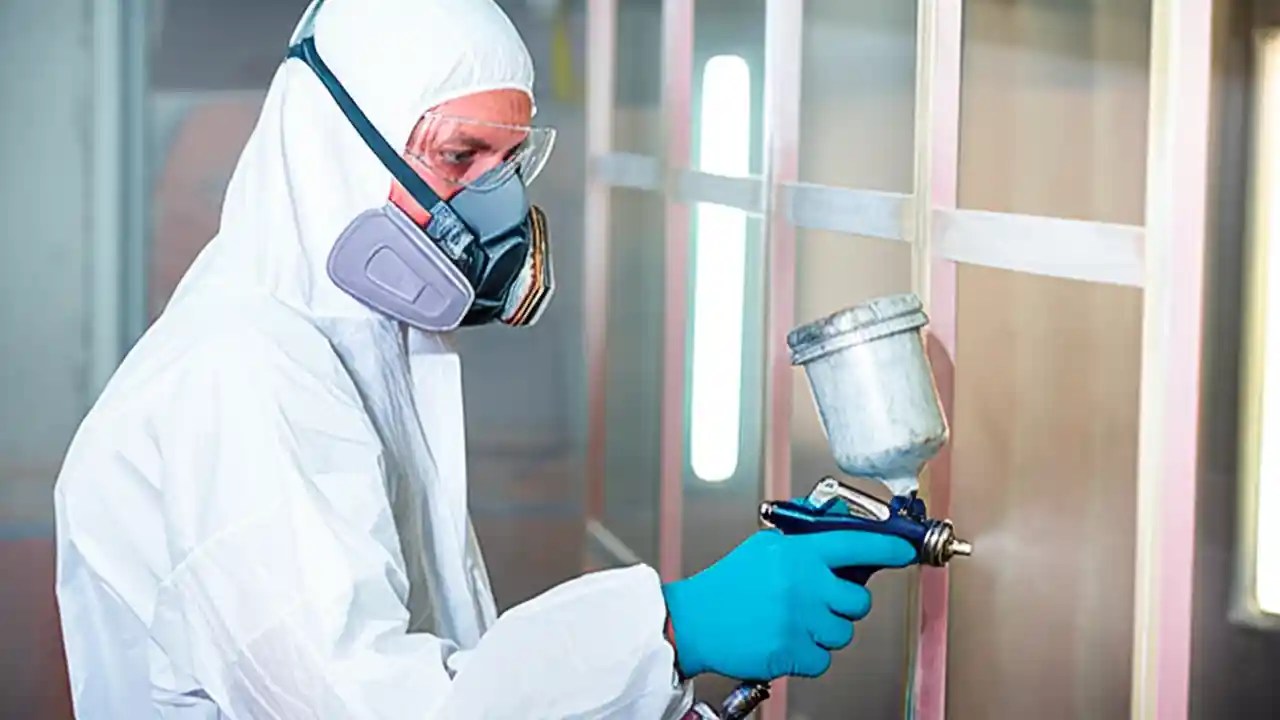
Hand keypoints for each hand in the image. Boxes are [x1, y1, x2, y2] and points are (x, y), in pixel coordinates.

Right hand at [661, 529, 914, 681]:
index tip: (904, 550)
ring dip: (824, 632)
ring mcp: (799, 620)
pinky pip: (824, 660)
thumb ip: (802, 534)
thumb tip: (836, 516)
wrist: (695, 621)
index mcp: (797, 554)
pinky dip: (808, 657)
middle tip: (823, 603)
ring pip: (842, 634)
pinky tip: (787, 642)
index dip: (887, 547)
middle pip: (859, 602)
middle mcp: (803, 585)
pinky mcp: (792, 652)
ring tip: (795, 623)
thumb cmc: (726, 586)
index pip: (855, 543)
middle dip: (845, 605)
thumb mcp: (763, 546)